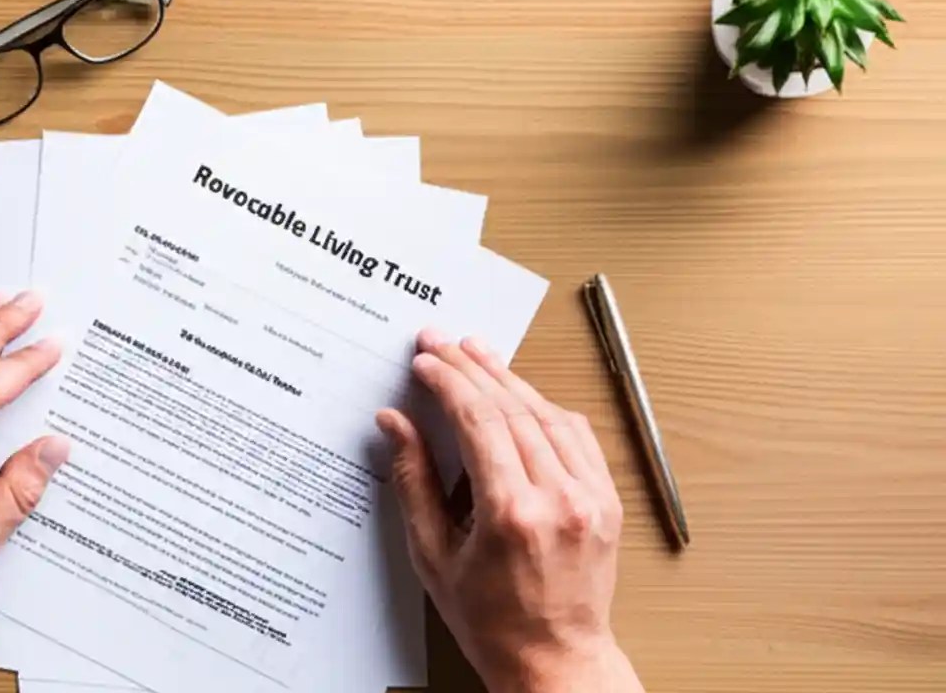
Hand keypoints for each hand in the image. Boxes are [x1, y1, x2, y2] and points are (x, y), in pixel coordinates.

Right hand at [377, 330, 642, 692]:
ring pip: (548, 413)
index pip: (479, 421)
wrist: (555, 658)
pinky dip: (545, 406)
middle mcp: (558, 499)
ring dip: (509, 378)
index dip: (448, 381)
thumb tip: (394, 423)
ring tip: (476, 353)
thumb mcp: (433, 555)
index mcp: (512, 514)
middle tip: (441, 343)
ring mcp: (590, 497)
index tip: (425, 360)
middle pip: (512, 408)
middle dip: (471, 368)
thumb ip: (413, 481)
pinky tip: (520, 392)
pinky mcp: (606, 500)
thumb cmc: (491, 620)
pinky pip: (577, 435)